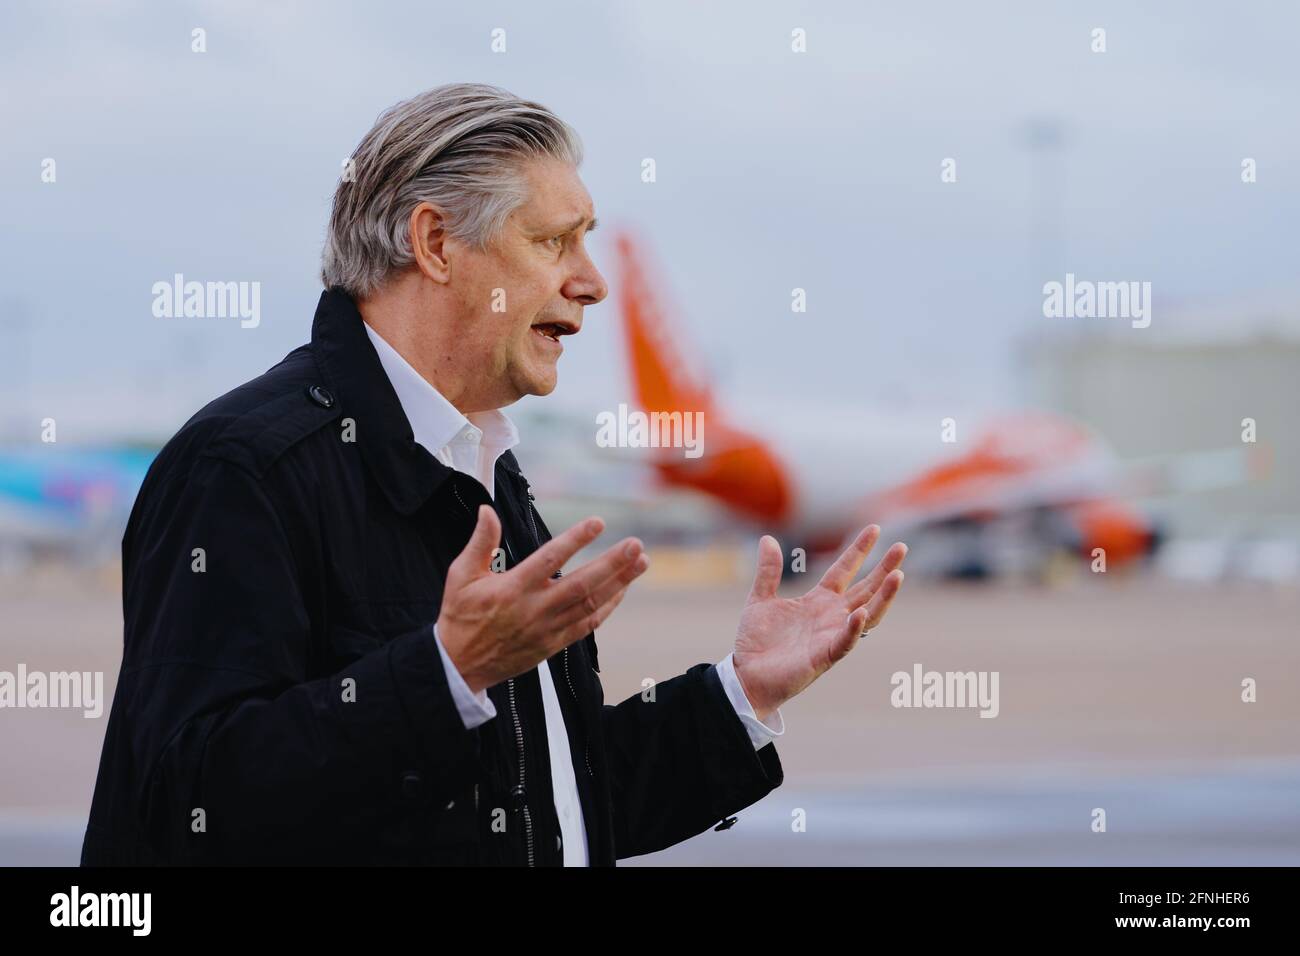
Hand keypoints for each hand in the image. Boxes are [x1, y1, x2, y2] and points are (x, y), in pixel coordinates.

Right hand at [437, 505, 648, 692]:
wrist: (460, 665)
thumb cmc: (461, 616)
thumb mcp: (461, 575)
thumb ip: (480, 542)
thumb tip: (488, 510)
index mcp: (512, 589)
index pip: (549, 559)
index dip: (575, 540)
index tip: (597, 523)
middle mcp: (534, 609)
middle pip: (581, 584)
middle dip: (612, 564)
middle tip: (636, 545)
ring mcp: (547, 629)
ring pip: (590, 604)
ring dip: (619, 583)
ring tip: (641, 562)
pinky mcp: (554, 644)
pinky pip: (588, 625)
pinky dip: (608, 607)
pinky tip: (623, 590)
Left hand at [732, 526, 906, 720]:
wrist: (746, 675)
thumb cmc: (756, 641)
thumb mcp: (760, 599)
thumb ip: (768, 571)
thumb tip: (767, 539)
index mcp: (818, 600)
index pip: (845, 569)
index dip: (859, 550)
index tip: (875, 529)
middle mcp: (831, 616)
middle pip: (865, 589)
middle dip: (884, 569)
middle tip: (902, 547)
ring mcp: (831, 635)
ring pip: (867, 614)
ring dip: (884, 596)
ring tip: (898, 575)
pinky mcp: (825, 656)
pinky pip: (845, 642)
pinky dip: (854, 628)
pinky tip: (861, 613)